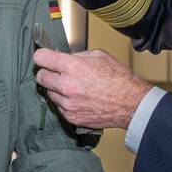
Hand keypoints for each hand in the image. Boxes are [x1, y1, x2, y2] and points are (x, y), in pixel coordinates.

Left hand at [33, 47, 151, 129]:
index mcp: (72, 67)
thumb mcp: (99, 56)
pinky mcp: (71, 116)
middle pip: (40, 77)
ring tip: (72, 86)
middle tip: (55, 72)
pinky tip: (77, 98)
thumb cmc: (119, 79)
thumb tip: (64, 58)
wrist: (131, 104)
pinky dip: (64, 102)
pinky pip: (58, 106)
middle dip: (46, 72)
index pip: (41, 58)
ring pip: (48, 93)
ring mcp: (67, 103)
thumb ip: (77, 56)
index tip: (44, 57)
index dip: (42, 56)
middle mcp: (66, 86)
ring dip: (56, 88)